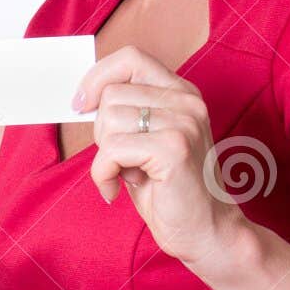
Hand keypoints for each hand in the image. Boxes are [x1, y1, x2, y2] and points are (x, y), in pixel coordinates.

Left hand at [72, 45, 248, 268]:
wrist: (207, 233)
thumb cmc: (169, 190)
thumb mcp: (143, 141)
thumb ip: (123, 113)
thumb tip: (81, 97)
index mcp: (180, 93)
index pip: (130, 57)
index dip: (98, 76)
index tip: (81, 103)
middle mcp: (186, 101)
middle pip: (111, 94)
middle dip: (101, 131)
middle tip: (121, 160)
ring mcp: (183, 122)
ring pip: (108, 121)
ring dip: (105, 156)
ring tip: (127, 174)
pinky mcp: (174, 148)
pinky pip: (112, 150)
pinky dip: (104, 174)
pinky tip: (117, 190)